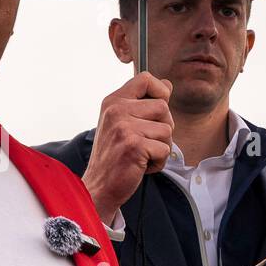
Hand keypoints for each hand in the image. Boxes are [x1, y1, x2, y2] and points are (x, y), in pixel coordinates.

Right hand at [82, 72, 173, 223]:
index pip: (145, 78)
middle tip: (145, 142)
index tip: (155, 111)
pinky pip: (165, 149)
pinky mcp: (134, 146)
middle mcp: (116, 111)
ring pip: (167, 129)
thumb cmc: (113, 156)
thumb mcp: (122, 123)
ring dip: (160, 147)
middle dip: (163, 127)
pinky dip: (158, 162)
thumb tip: (167, 85)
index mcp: (113, 101)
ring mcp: (124, 128)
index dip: (159, 91)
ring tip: (141, 155)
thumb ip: (142, 103)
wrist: (98, 186)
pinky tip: (141, 166)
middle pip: (163, 107)